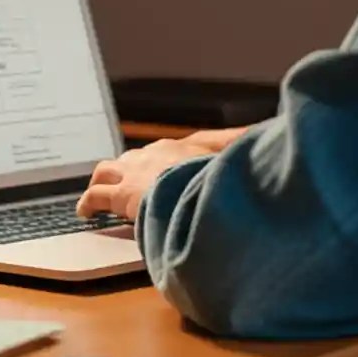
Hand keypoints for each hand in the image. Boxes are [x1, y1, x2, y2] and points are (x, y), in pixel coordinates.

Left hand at [75, 127, 250, 221]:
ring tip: (100, 194)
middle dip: (133, 166)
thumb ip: (254, 157)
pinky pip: (97, 196)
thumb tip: (271, 148)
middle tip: (131, 180)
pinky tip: (86, 213)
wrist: (199, 187)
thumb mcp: (243, 165)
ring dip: (106, 180)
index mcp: (190, 147)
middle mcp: (160, 152)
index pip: (189, 143)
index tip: (179, 160)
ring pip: (110, 169)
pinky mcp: (121, 193)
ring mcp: (137, 170)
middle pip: (140, 155)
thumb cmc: (224, 179)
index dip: (179, 153)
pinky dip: (89, 203)